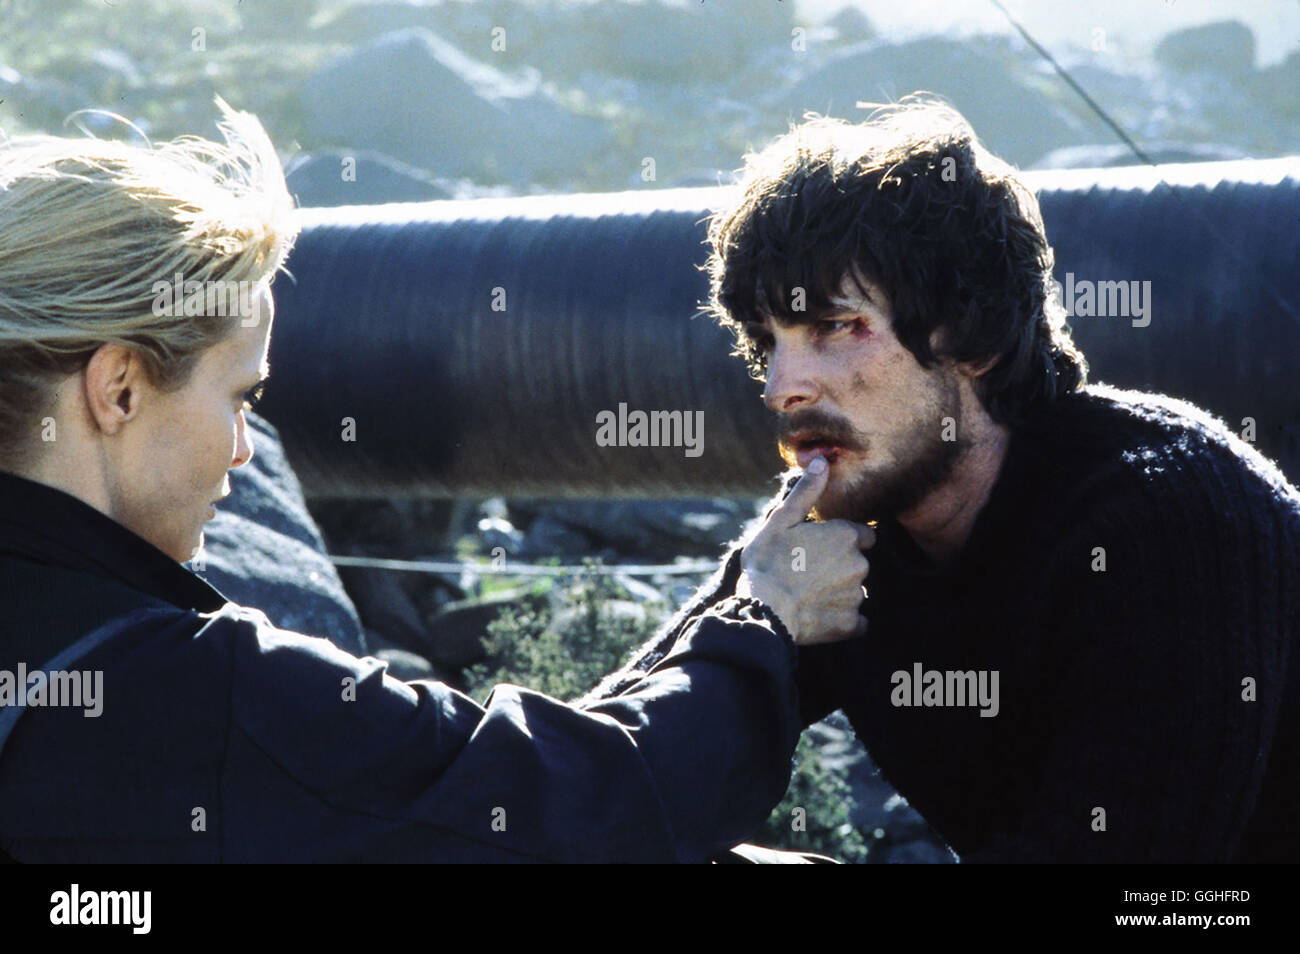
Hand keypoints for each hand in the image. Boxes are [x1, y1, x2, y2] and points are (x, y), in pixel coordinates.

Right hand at [735, 457, 874, 644]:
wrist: (764, 610)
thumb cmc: (769, 560)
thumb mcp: (781, 519)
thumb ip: (806, 491)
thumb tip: (823, 461)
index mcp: (847, 536)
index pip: (864, 534)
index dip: (843, 539)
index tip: (821, 547)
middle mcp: (860, 564)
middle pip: (858, 562)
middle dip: (839, 565)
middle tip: (807, 571)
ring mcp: (857, 596)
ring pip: (854, 590)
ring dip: (838, 592)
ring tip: (808, 594)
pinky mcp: (851, 625)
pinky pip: (856, 621)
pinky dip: (842, 619)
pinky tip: (819, 615)